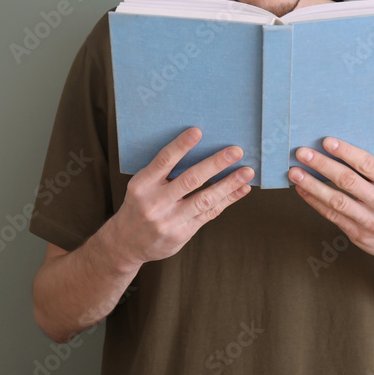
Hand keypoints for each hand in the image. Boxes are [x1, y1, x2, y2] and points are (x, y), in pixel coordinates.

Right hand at [106, 127, 252, 269]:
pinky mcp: (181, 233)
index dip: (181, 146)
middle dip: (215, 164)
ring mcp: (169, 220)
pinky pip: (209, 214)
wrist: (127, 244)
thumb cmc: (139, 205)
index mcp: (141, 185)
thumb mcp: (141, 186)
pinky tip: (241, 189)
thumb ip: (163, 172)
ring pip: (204, 199)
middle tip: (236, 151)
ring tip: (247, 172)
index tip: (198, 131)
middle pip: (190, 180)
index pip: (163, 161)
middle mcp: (154, 203)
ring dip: (228, 184)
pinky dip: (228, 200)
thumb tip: (199, 147)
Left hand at [288, 137, 373, 266]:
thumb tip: (339, 149)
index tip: (326, 141)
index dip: (346, 152)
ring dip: (312, 185)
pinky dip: (315, 201)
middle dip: (322, 165)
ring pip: (337, 201)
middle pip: (348, 181)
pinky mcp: (358, 234)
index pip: (368, 165)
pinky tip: (302, 190)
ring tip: (295, 172)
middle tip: (302, 153)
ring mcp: (371, 222)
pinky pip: (332, 215)